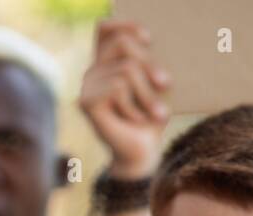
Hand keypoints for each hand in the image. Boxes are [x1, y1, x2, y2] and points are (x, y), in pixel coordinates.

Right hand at [79, 21, 169, 178]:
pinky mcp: (86, 102)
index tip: (149, 40)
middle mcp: (93, 71)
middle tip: (166, 85)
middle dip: (149, 63)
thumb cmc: (151, 117)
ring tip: (156, 113)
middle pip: (122, 43)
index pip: (104, 28)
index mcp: (107, 63)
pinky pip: (118, 87)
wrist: (141, 152)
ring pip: (126, 69)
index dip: (125, 25)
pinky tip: (135, 120)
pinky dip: (134, 105)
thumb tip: (149, 42)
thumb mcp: (155, 84)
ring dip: (147, 94)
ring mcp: (86, 86)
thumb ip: (147, 61)